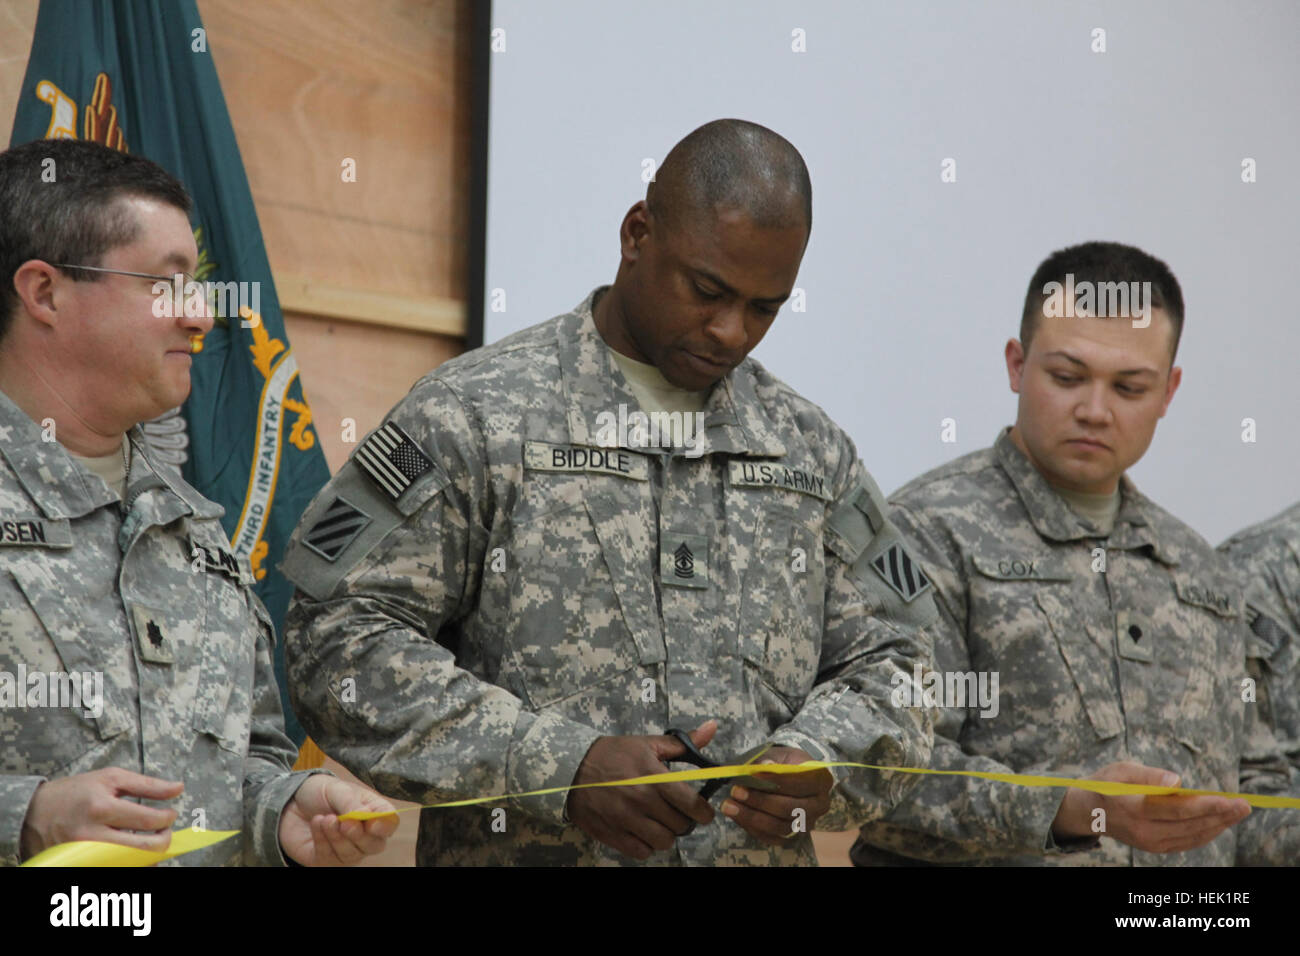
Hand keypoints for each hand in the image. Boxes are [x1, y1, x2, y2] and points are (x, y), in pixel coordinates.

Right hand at [20, 768, 182, 859]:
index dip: (168, 818)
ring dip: (148, 855)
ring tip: (148, 841)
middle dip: (164, 840)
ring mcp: (85, 855)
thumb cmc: (74, 792)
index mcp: (101, 808)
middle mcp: (92, 835)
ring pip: (133, 864)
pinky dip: (131, 863)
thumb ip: (147, 784)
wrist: (33, 813)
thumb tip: (178, 788)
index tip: (169, 814)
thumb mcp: (110, 778)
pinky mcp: (82, 866)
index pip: (149, 820)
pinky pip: (117, 870)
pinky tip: (133, 851)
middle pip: (145, 849)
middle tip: (163, 831)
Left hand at [278, 775, 397, 865]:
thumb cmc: (319, 792)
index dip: (385, 826)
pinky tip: (316, 824)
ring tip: (324, 818)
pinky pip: (330, 859)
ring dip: (336, 837)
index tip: (371, 823)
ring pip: (352, 855)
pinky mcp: (327, 861)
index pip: (390, 823)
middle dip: (358, 835)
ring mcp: (347, 850)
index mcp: (373, 811)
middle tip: (343, 821)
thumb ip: (351, 803)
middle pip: (375, 845)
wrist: (289, 802)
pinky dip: (322, 841)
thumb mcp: (336, 789)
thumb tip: (367, 816)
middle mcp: (365, 834)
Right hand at [566, 719, 717, 859]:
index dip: (704, 812)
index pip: (691, 803)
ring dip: (667, 834)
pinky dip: (647, 845)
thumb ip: (682, 743)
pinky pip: (641, 852)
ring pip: (663, 842)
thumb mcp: (646, 743)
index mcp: (652, 776)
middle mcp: (641, 800)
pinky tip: (644, 831)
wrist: (570, 768)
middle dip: (685, 821)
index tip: (704, 812)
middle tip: (678, 813)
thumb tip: (712, 728)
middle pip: (680, 825)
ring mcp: (625, 820)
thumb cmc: (612, 754)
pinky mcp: (612, 834)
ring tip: (661, 823)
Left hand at [720, 747, 832, 844]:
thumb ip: (770, 759)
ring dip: (751, 817)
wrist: (790, 776)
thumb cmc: (785, 763)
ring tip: (729, 806)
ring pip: (780, 827)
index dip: (776, 781)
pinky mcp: (793, 836)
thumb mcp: (780, 754)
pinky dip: (752, 828)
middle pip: (789, 809)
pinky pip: (772, 838)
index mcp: (821, 780)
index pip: (800, 783)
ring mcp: (807, 823)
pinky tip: (736, 816)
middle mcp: (820, 805)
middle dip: (760, 801)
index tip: (753, 776)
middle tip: (736, 791)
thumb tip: (764, 764)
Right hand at [1051, 761, 1250, 852]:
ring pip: (1193, 836)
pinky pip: (1188, 842)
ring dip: (1219, 825)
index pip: (1176, 810)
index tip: (1227, 800)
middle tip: (1244, 805)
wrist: (1089, 811)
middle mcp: (1144, 831)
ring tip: (1238, 812)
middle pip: (1190, 825)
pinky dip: (1206, 832)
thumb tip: (1177, 780)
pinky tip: (1220, 822)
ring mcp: (1151, 843)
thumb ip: (1149, 774)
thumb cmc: (1107, 783)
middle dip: (1221, 815)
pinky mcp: (1156, 847)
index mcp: (1134, 809)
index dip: (1204, 806)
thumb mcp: (1120, 770)